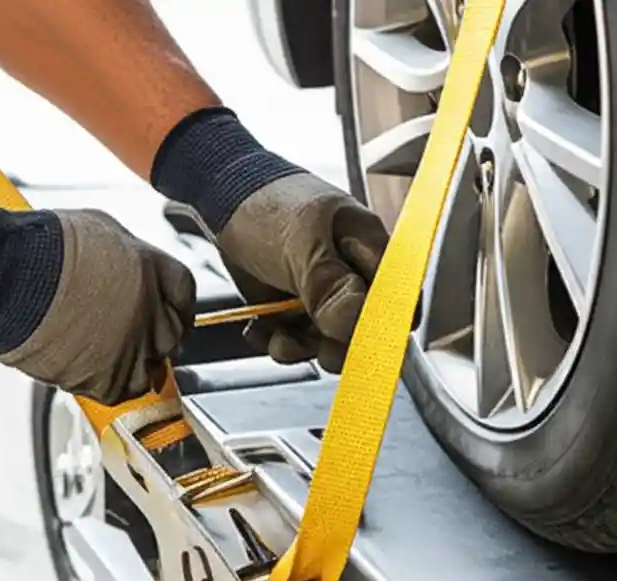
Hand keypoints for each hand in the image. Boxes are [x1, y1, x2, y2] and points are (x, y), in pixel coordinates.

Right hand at [0, 210, 195, 403]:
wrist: (13, 276)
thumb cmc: (44, 246)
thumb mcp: (98, 228)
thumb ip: (122, 252)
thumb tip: (119, 263)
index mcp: (153, 269)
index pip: (183, 294)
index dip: (173, 304)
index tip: (167, 312)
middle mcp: (152, 311)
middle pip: (170, 334)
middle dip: (153, 336)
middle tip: (128, 335)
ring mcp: (133, 347)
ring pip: (148, 369)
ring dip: (129, 365)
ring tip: (100, 355)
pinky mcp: (107, 378)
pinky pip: (118, 391)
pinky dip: (103, 385)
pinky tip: (84, 369)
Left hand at [216, 172, 388, 371]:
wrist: (219, 198)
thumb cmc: (267, 206)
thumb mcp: (301, 244)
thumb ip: (329, 285)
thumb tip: (353, 324)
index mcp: (367, 248)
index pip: (396, 299)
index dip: (383, 327)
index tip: (359, 344)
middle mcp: (348, 274)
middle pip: (360, 329)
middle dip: (336, 346)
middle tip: (316, 347)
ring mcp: (318, 292)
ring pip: (323, 340)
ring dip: (298, 347)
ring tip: (276, 337)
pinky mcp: (289, 305)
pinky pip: (291, 338)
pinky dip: (274, 341)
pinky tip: (260, 328)